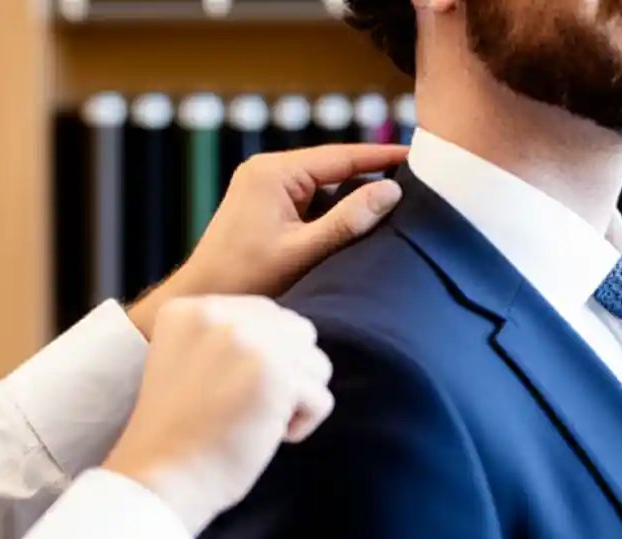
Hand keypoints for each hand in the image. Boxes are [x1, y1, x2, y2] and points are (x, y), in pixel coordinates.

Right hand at [104, 295, 333, 534]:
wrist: (159, 478)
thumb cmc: (178, 435)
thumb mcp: (189, 363)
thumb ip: (231, 338)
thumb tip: (297, 336)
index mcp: (190, 310)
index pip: (265, 314)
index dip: (264, 360)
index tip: (230, 392)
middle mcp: (219, 315)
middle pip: (298, 332)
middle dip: (288, 373)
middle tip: (250, 408)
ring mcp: (250, 341)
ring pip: (315, 363)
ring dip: (296, 400)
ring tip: (257, 422)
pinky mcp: (278, 375)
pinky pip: (320, 398)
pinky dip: (301, 426)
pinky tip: (264, 438)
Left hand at [129, 143, 407, 339]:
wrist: (201, 299)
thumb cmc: (245, 279)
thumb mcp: (305, 251)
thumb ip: (349, 221)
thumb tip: (391, 192)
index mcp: (273, 172)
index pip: (341, 156)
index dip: (382, 157)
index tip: (419, 157)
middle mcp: (267, 171)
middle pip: (335, 169)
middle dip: (371, 178)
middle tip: (417, 186)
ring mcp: (264, 187)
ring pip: (324, 187)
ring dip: (352, 200)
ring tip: (394, 209)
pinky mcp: (265, 207)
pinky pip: (310, 202)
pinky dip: (334, 214)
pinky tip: (358, 229)